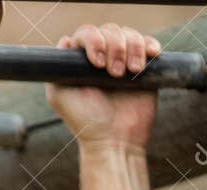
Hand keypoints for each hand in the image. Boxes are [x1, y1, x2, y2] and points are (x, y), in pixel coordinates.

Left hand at [45, 24, 160, 149]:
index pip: (88, 33)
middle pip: (110, 30)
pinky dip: (150, 44)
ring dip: (132, 48)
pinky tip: (151, 54)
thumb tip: (66, 40)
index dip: (94, 41)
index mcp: (82, 60)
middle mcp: (103, 57)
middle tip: (115, 74)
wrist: (115, 141)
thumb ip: (54, 69)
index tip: (97, 63)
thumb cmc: (85, 122)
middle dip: (114, 47)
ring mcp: (124, 61)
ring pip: (130, 34)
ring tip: (132, 71)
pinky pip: (148, 44)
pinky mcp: (144, 69)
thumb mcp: (59, 96)